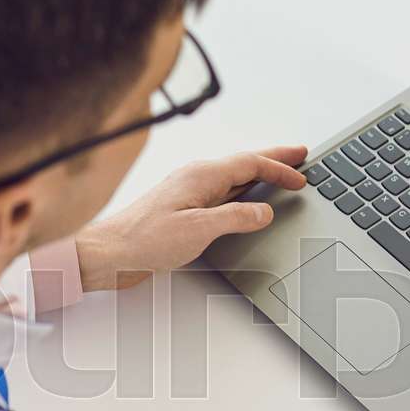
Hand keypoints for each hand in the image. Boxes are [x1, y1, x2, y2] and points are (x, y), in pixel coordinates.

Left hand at [75, 147, 307, 290]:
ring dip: (260, 175)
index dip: (279, 168)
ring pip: (233, 178)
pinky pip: (222, 193)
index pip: (250, 164)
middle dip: (274, 160)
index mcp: (201, 176)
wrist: (108, 254)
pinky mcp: (182, 210)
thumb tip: (263, 211)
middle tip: (300, 156)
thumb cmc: (142, 240)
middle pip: (244, 164)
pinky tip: (247, 199)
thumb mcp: (197, 230)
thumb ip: (234, 217)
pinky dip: (243, 192)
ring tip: (282, 173)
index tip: (302, 175)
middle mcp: (195, 178)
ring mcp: (188, 193)